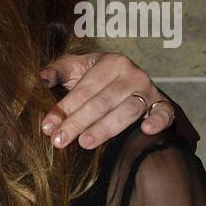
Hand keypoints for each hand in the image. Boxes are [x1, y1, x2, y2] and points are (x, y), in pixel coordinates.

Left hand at [40, 52, 174, 148]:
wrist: (130, 83)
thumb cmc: (97, 78)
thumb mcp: (76, 68)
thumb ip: (57, 71)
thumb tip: (41, 79)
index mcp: (111, 63)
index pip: (85, 89)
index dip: (64, 108)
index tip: (47, 127)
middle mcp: (132, 74)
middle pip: (102, 102)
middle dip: (78, 122)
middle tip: (60, 140)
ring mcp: (149, 90)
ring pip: (127, 110)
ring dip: (106, 128)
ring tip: (85, 143)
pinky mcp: (163, 105)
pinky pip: (164, 113)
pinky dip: (158, 120)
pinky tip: (146, 130)